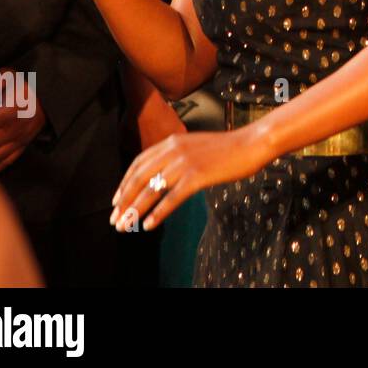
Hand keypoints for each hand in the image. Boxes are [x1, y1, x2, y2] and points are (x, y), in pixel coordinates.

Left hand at [111, 128, 270, 231]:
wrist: (251, 143)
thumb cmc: (228, 148)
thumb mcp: (196, 145)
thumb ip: (177, 155)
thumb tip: (160, 176)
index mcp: (172, 141)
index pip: (138, 164)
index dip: (124, 184)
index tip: (116, 201)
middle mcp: (173, 150)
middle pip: (140, 179)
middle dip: (124, 202)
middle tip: (115, 220)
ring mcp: (185, 163)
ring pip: (151, 190)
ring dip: (135, 211)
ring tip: (126, 226)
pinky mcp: (197, 176)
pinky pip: (171, 198)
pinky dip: (158, 213)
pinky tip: (149, 225)